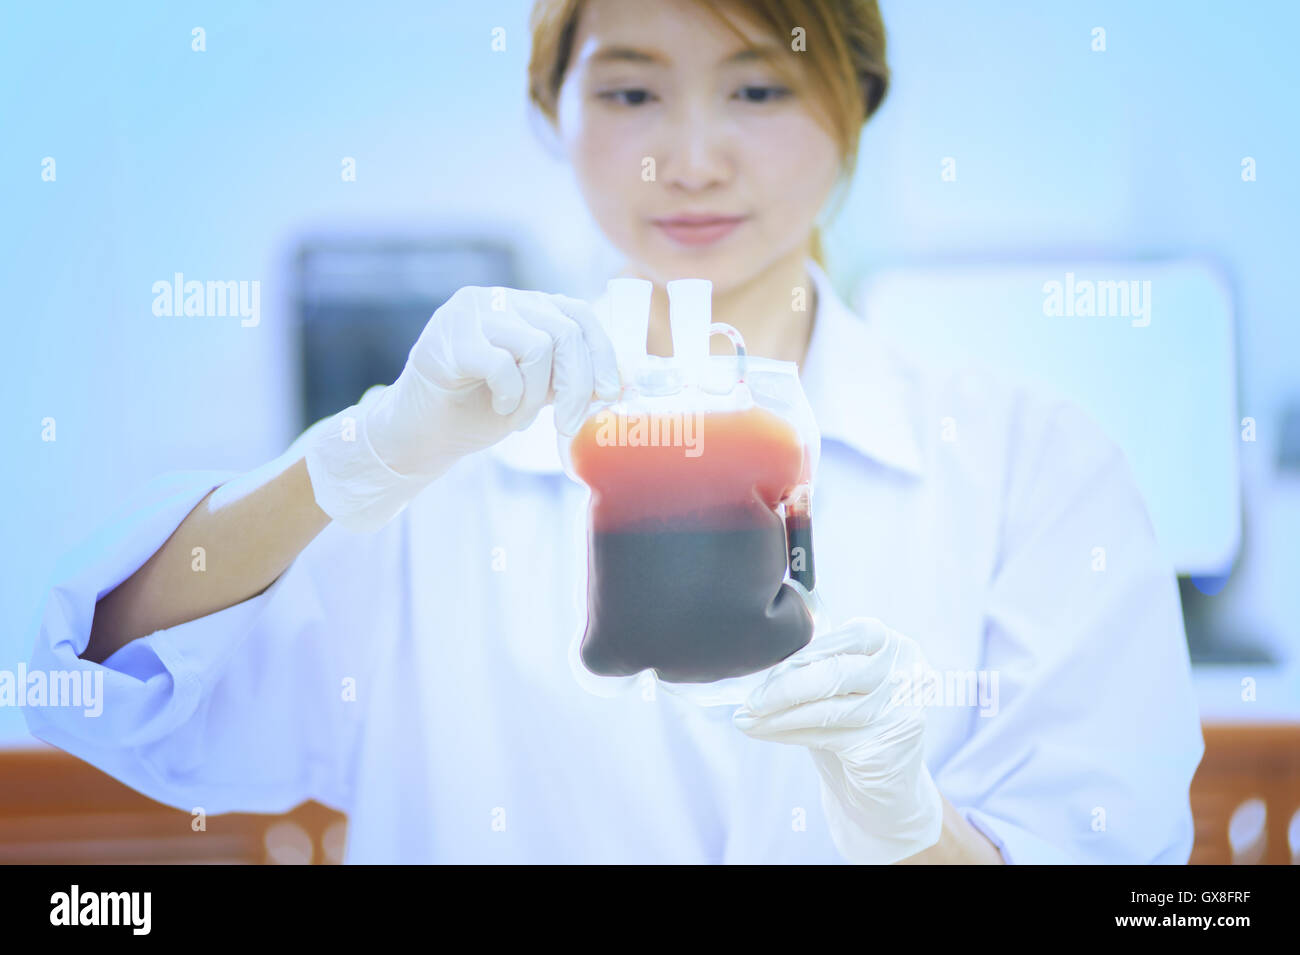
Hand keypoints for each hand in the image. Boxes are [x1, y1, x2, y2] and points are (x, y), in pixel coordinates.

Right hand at [305, 285, 619, 531]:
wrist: (419, 435)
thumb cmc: (478, 411)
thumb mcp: (538, 391)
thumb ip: (572, 377)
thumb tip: (626, 381)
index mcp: (522, 306)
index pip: (578, 314)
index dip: (603, 353)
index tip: (612, 393)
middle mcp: (498, 299)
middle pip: (564, 331)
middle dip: (577, 385)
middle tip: (568, 425)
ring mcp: (469, 312)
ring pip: (538, 346)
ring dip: (537, 395)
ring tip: (519, 416)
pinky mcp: (447, 338)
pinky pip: (502, 364)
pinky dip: (510, 396)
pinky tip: (499, 409)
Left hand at [733, 616, 943, 863]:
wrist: (883, 787)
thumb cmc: (854, 724)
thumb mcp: (839, 686)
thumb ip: (815, 667)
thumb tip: (762, 667)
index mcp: (895, 646)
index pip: (849, 636)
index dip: (804, 654)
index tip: (767, 672)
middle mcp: (906, 675)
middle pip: (837, 673)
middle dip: (785, 687)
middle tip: (751, 700)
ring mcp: (901, 711)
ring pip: (828, 708)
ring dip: (779, 715)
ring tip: (748, 719)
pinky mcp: (888, 745)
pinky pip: (826, 736)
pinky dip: (788, 733)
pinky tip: (764, 732)